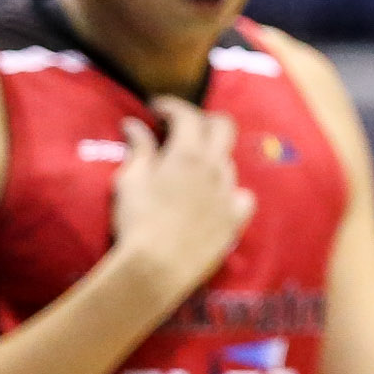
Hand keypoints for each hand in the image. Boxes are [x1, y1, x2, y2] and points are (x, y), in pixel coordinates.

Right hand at [112, 98, 255, 298]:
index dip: (172, 106)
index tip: (156, 108)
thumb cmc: (136, 221)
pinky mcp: (235, 220)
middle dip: (204, 120)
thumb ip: (138, 149)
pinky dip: (231, 192)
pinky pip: (243, 196)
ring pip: (229, 162)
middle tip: (181, 127)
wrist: (157, 267)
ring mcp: (229, 194)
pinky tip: (216, 198)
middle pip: (224, 127)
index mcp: (188, 154)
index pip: (188, 114)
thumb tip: (134, 124)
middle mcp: (215, 168)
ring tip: (189, 169)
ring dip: (211, 158)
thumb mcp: (130, 180)